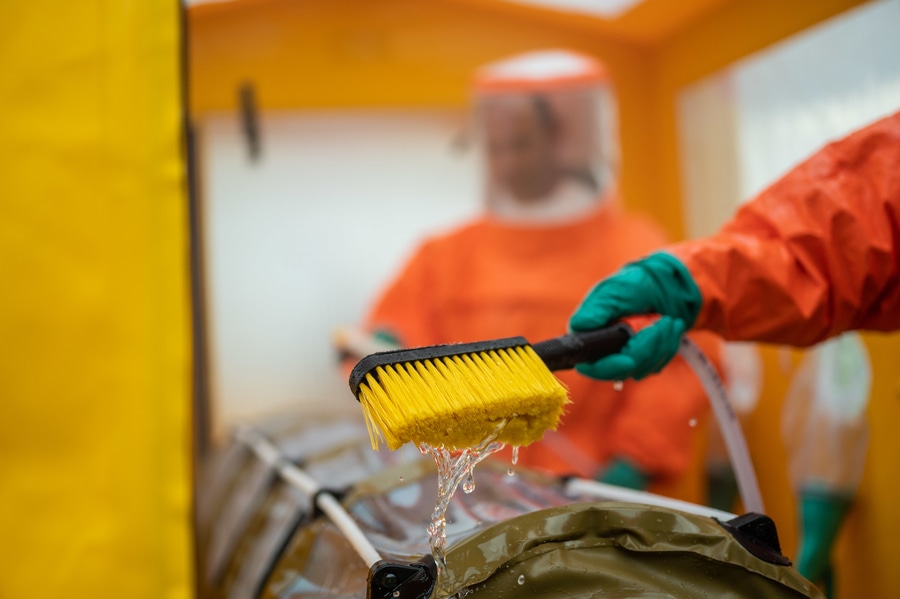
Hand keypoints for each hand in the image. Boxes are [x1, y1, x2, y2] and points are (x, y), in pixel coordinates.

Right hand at [569, 252, 700, 379]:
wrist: (658, 286)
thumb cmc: (630, 286)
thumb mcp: (613, 292)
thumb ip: (597, 309)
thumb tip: (579, 324)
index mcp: (588, 338)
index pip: (593, 366)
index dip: (609, 367)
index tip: (629, 360)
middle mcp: (604, 353)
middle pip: (624, 368)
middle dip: (645, 347)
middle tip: (660, 321)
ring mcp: (625, 359)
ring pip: (644, 368)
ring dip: (661, 343)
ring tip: (667, 319)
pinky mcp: (643, 362)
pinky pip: (658, 364)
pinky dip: (668, 345)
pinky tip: (670, 327)